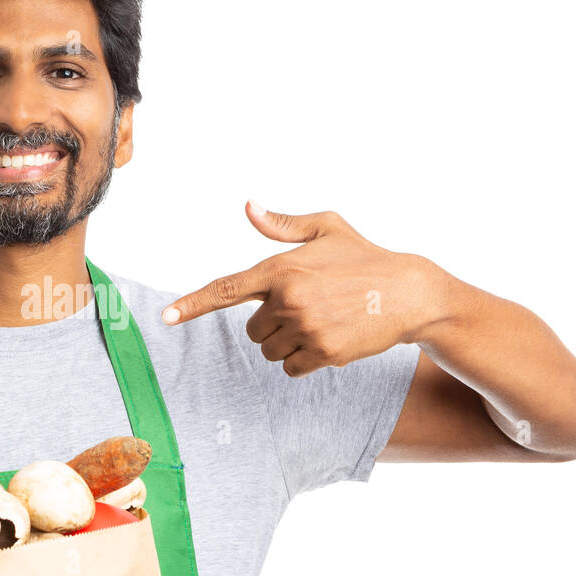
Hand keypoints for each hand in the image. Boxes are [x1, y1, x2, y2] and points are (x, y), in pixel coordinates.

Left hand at [162, 201, 442, 376]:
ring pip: (269, 350)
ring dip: (287, 343)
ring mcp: (306, 327)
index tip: (166, 318)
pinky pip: (291, 367)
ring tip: (322, 322)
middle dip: (271, 324)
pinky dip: (304, 360)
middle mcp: (288, 298)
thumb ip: (283, 224)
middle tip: (308, 308)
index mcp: (281, 267)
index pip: (226, 289)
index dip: (192, 305)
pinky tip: (329, 339)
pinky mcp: (324, 352)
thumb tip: (249, 208)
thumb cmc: (364, 258)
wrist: (409, 293)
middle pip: (251, 330)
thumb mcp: (327, 228)